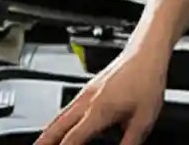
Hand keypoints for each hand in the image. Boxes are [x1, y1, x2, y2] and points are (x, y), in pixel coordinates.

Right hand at [34, 44, 168, 144]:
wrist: (145, 53)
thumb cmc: (146, 81)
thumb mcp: (143, 121)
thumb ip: (129, 143)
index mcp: (99, 111)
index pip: (72, 139)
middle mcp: (87, 101)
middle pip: (56, 126)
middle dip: (44, 140)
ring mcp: (86, 92)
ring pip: (59, 115)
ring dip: (48, 131)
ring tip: (43, 142)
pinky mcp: (89, 88)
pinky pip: (67, 107)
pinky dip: (58, 120)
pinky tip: (61, 125)